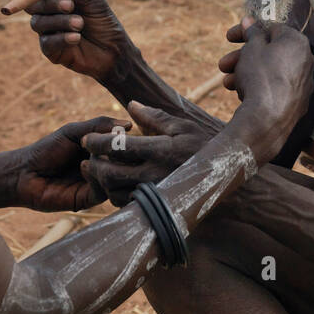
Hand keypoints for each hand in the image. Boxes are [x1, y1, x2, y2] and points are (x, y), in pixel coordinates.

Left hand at [14, 117, 130, 211]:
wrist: (24, 174)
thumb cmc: (47, 150)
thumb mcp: (73, 132)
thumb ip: (99, 126)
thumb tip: (129, 125)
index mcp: (102, 152)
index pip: (126, 148)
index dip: (128, 141)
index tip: (127, 133)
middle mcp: (103, 169)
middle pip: (126, 165)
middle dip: (123, 155)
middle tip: (116, 146)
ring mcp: (97, 185)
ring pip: (118, 180)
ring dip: (111, 167)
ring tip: (97, 156)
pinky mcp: (88, 200)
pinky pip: (103, 192)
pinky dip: (98, 178)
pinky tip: (84, 168)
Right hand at [26, 0, 129, 82]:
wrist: (113, 51)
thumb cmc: (104, 23)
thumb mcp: (93, 3)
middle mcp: (49, 12)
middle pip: (34, 3)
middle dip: (50, 3)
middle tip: (70, 5)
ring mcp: (48, 31)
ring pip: (38, 22)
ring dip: (59, 21)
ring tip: (80, 24)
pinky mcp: (50, 50)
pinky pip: (46, 42)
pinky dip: (61, 38)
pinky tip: (76, 38)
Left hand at [80, 101, 221, 206]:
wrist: (226, 180)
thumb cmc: (204, 147)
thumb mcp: (183, 127)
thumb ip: (155, 116)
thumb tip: (131, 105)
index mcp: (160, 150)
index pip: (118, 147)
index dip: (97, 142)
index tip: (87, 139)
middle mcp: (156, 175)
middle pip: (110, 174)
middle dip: (94, 165)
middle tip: (88, 157)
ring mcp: (156, 195)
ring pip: (115, 194)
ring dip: (101, 182)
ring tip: (97, 170)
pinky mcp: (157, 208)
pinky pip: (126, 206)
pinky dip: (115, 195)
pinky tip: (115, 184)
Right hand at [219, 18, 313, 163]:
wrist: (268, 119)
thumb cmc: (260, 77)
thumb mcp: (251, 49)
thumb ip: (252, 33)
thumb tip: (249, 21)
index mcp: (297, 42)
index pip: (270, 29)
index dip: (247, 32)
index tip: (230, 38)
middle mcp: (306, 61)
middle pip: (269, 53)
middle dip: (242, 57)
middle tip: (223, 64)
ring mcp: (303, 84)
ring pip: (269, 72)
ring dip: (246, 74)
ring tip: (227, 83)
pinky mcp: (298, 103)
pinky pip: (275, 88)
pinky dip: (259, 87)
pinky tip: (241, 94)